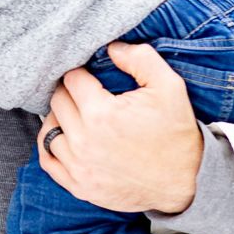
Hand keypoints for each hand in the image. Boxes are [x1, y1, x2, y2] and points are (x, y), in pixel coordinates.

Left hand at [40, 42, 201, 213]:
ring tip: (76, 115)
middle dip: (70, 93)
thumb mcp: (170, 87)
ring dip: (59, 118)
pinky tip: (64, 138)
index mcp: (102, 113)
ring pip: (48, 130)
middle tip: (86, 95)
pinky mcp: (78, 186)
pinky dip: (50, 147)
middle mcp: (84, 141)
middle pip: (58, 102)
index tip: (93, 79)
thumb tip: (111, 48)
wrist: (185, 183)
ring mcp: (79, 166)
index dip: (83, 74)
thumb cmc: (176, 133)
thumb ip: (140, 59)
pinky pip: (48, 161)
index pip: (72, 80)